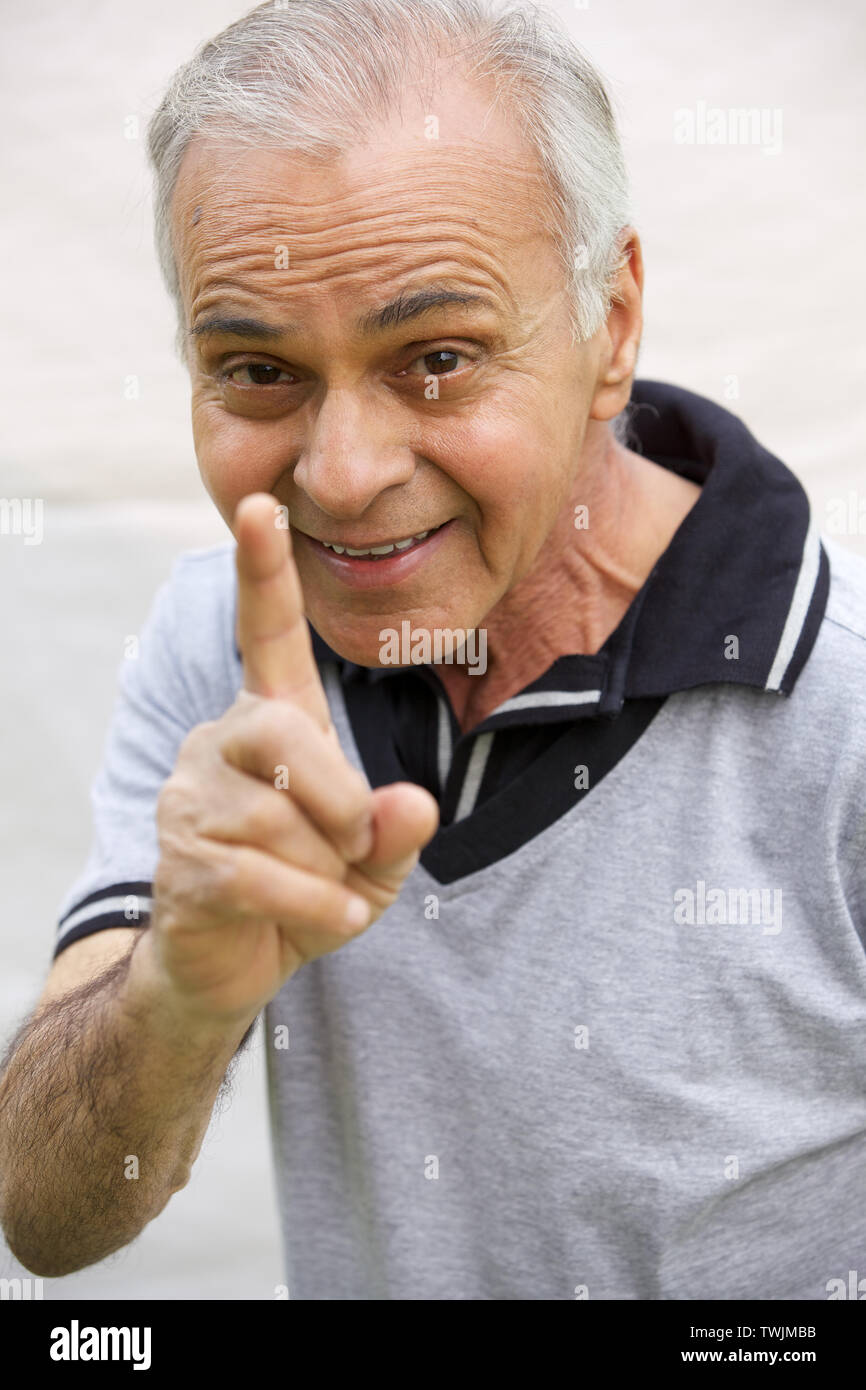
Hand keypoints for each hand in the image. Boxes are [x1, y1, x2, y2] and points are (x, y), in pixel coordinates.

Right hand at [144, 493, 438, 1024]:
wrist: (231, 969)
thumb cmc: (308, 893)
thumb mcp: (375, 861)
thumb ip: (398, 828)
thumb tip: (412, 803)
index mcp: (273, 722)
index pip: (265, 634)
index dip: (262, 572)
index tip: (260, 503)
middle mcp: (221, 742)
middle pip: (284, 735)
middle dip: (339, 800)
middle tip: (356, 846)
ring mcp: (192, 799)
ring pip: (282, 818)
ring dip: (329, 871)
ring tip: (322, 890)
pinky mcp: (182, 860)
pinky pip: (266, 876)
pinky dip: (317, 909)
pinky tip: (331, 922)